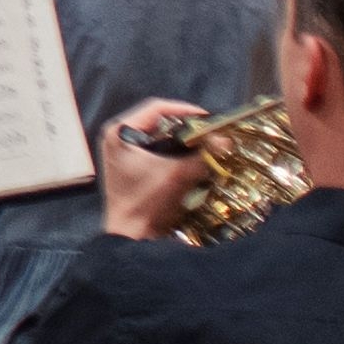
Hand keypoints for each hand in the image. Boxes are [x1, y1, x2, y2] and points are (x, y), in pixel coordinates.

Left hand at [95, 102, 211, 244]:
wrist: (132, 236)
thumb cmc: (147, 202)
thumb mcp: (177, 175)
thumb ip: (202, 155)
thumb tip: (227, 140)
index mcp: (120, 132)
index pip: (156, 108)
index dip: (185, 110)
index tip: (209, 119)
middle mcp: (117, 138)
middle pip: (158, 122)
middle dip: (186, 127)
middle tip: (209, 132)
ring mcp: (122, 153)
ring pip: (159, 138)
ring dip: (181, 142)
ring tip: (204, 145)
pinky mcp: (130, 167)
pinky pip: (156, 152)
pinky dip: (174, 154)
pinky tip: (191, 161)